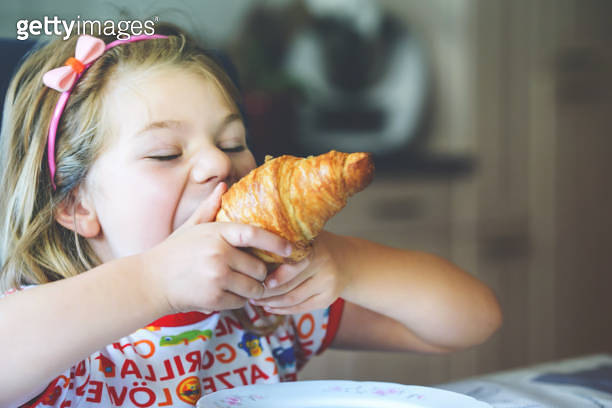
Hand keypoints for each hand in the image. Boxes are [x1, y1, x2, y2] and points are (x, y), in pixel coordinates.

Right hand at [143, 183, 292, 313]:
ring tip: (239, 284)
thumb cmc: (174, 252)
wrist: (151, 281)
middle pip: (259, 267)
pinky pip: (241, 302)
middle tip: (252, 272)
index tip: (289, 248)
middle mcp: (219, 254)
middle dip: (259, 273)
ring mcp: (217, 277)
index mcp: (217, 233)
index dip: (276, 242)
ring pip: (254, 287)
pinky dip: (237, 300)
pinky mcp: (214, 298)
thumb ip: (210, 207)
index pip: (255, 234)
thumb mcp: (191, 226)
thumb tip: (224, 185)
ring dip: (252, 289)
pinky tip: (224, 293)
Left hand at [251, 231, 347, 313]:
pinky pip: (301, 308)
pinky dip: (283, 310)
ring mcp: (328, 285)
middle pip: (290, 285)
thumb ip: (285, 238)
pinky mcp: (327, 299)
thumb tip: (254, 241)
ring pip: (293, 299)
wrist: (346, 260)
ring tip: (255, 301)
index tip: (257, 279)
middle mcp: (325, 267)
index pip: (293, 265)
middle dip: (267, 291)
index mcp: (316, 249)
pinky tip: (270, 308)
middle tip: (250, 291)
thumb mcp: (305, 236)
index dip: (275, 274)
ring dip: (272, 303)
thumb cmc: (317, 245)